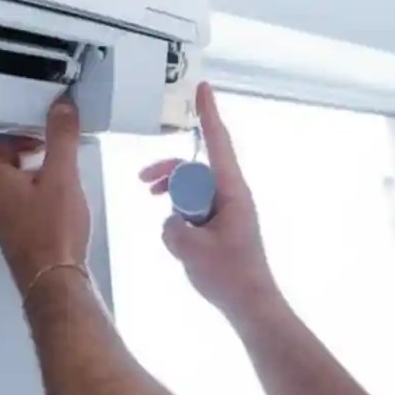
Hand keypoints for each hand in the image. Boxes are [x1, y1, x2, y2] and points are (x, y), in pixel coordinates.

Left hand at [0, 96, 90, 292]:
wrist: (55, 282)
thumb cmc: (52, 235)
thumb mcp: (62, 177)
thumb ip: (61, 140)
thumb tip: (61, 110)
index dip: (0, 125)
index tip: (19, 116)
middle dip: (19, 145)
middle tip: (42, 138)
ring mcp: (7, 220)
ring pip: (11, 184)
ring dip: (29, 168)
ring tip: (54, 164)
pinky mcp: (22, 235)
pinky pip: (22, 203)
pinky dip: (36, 190)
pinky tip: (58, 196)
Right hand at [139, 83, 280, 317]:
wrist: (251, 305)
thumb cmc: (229, 276)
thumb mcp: (191, 249)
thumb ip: (172, 228)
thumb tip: (171, 222)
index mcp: (232, 191)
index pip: (218, 143)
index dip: (209, 114)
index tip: (203, 88)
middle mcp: (232, 195)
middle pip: (196, 168)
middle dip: (169, 170)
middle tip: (143, 181)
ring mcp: (229, 211)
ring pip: (194, 189)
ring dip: (173, 194)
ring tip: (155, 204)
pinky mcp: (224, 226)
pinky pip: (198, 208)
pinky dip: (181, 213)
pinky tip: (175, 235)